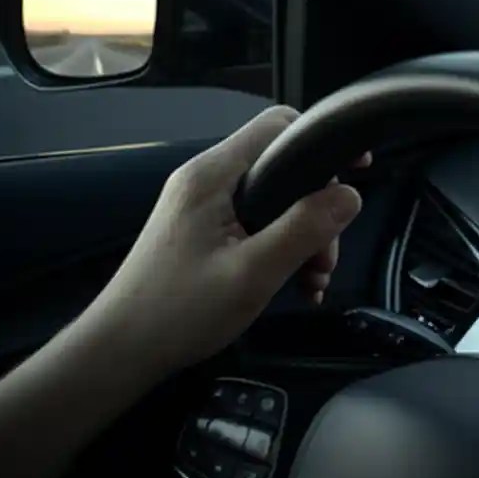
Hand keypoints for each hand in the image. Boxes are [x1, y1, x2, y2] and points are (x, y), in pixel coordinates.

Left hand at [84, 105, 363, 374]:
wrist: (120, 351)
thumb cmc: (180, 311)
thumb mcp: (253, 272)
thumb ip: (304, 229)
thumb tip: (351, 195)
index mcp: (212, 175)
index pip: (278, 126)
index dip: (322, 141)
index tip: (359, 170)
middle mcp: (206, 180)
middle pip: (283, 170)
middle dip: (316, 210)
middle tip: (326, 258)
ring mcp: (203, 207)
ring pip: (275, 203)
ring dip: (304, 237)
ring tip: (313, 280)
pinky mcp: (203, 232)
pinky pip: (257, 226)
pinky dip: (282, 250)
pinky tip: (296, 286)